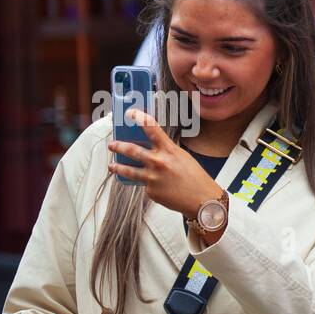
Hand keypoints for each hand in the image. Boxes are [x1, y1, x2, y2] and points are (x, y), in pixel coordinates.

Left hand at [106, 109, 224, 218]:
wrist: (202, 200)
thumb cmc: (196, 178)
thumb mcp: (183, 158)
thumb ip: (166, 152)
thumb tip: (150, 148)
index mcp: (169, 150)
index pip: (151, 128)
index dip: (139, 117)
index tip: (130, 113)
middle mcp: (158, 162)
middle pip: (131, 150)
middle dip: (118, 146)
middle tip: (112, 145)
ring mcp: (152, 178)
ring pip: (128, 170)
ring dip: (117, 167)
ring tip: (112, 166)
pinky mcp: (151, 191)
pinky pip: (144, 185)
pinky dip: (148, 184)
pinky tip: (156, 187)